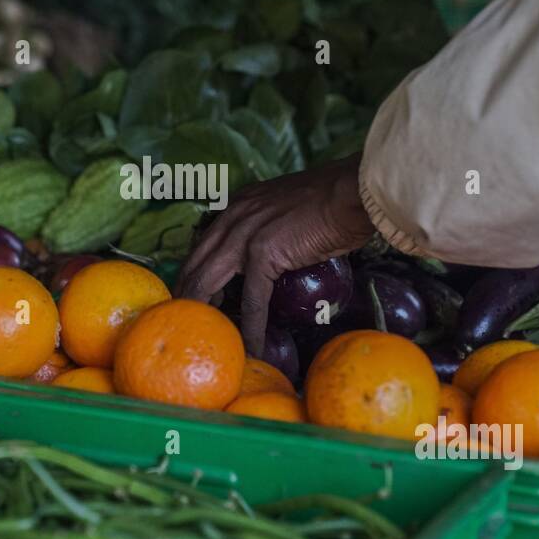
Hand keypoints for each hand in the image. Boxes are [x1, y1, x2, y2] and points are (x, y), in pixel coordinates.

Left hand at [178, 155, 375, 355]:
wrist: (352, 192)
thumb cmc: (335, 200)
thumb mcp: (288, 209)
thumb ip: (273, 228)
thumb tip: (278, 256)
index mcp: (238, 206)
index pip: (203, 245)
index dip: (193, 274)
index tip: (192, 297)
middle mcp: (233, 217)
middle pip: (194, 265)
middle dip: (187, 297)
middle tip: (188, 325)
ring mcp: (244, 234)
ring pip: (209, 282)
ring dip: (206, 314)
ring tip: (208, 338)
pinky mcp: (263, 253)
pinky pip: (252, 299)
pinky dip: (252, 328)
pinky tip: (252, 347)